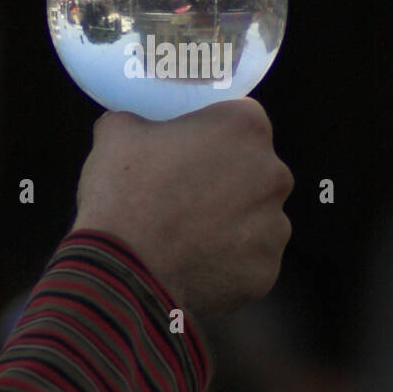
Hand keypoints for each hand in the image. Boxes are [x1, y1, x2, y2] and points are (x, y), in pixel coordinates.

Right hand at [72, 99, 293, 316]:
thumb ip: (138, 118)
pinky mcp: (266, 269)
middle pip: (254, 169)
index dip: (211, 132)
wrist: (123, 273)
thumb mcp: (116, 133)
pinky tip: (193, 263)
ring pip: (255, 217)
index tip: (188, 148)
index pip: (239, 118)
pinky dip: (227, 261)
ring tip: (184, 234)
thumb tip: (134, 124)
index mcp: (245, 127)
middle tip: (183, 193)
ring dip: (229, 221)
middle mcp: (273, 173)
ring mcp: (275, 226)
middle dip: (225, 178)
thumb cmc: (123, 195)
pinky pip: (249, 259)